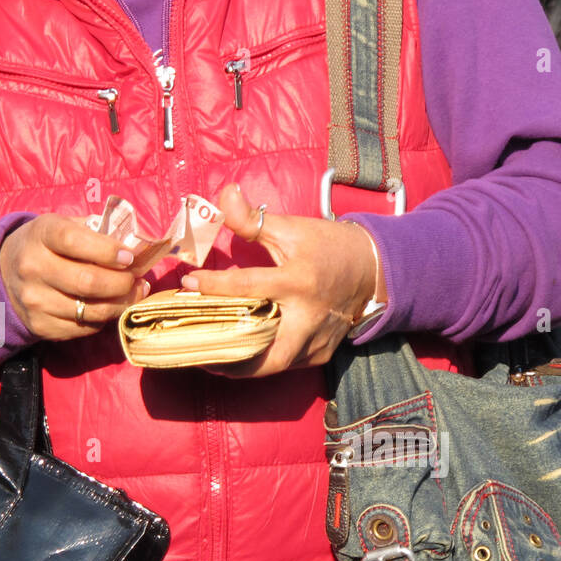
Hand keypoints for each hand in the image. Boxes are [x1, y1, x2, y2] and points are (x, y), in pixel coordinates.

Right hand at [0, 213, 152, 340]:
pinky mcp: (41, 325)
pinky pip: (86, 328)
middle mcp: (33, 267)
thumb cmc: (49, 245)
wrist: (7, 273)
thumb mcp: (65, 226)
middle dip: (122, 283)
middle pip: (88, 282)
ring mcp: (35, 300)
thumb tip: (135, 247)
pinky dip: (104, 319)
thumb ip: (97, 232)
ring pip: (92, 310)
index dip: (107, 250)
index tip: (128, 257)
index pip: (74, 241)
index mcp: (41, 234)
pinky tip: (109, 306)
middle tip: (136, 279)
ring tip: (132, 293)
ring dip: (121, 304)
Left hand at [178, 184, 380, 377]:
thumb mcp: (292, 228)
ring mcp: (317, 340)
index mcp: (298, 281)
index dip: (214, 286)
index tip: (187, 284)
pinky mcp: (321, 353)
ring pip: (276, 365)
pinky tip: (241, 355)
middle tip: (198, 353)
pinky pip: (287, 364)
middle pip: (269, 355)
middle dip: (232, 359)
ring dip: (243, 365)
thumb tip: (224, 195)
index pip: (248, 287)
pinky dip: (263, 361)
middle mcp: (308, 316)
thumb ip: (252, 219)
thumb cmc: (327, 247)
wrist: (372, 271)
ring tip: (211, 359)